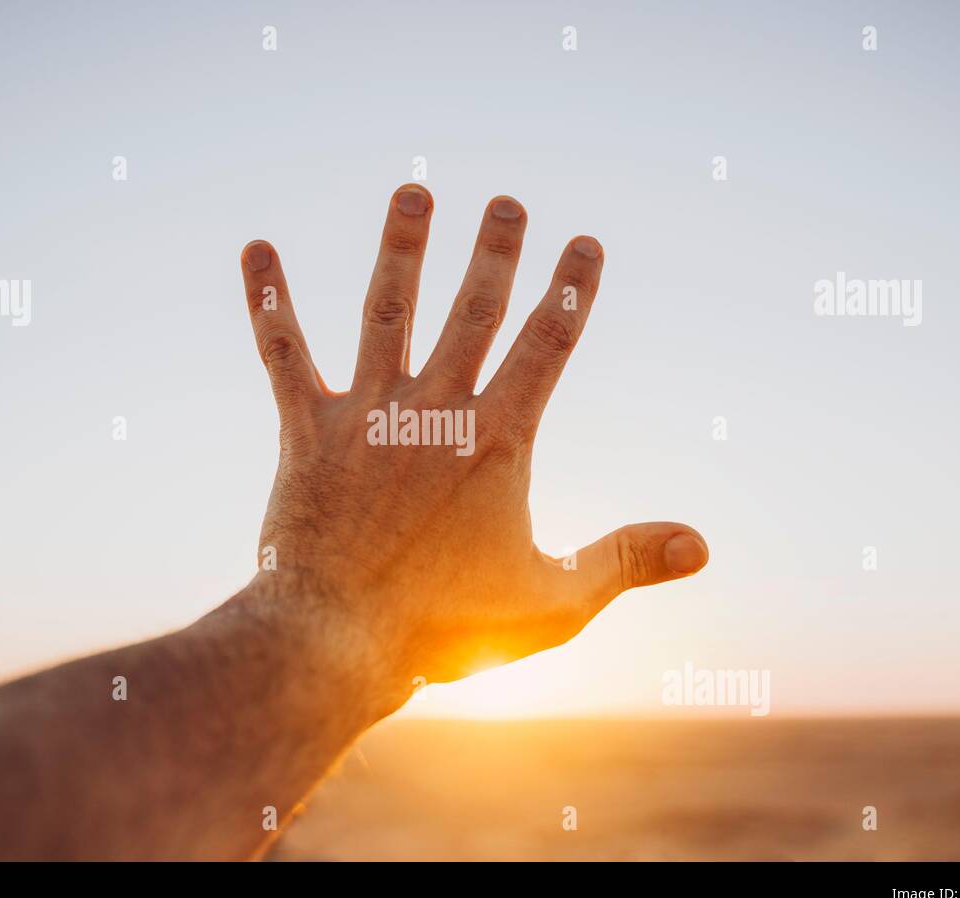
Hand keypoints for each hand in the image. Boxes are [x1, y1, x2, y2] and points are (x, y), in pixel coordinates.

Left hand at [239, 185, 707, 711]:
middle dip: (495, 252)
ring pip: (388, 311)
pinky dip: (272, 302)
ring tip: (413, 193)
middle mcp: (434, 411)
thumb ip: (625, 561)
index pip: (548, 345)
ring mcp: (367, 416)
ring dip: (402, 248)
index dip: (571, 290)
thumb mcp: (554, 603)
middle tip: (506, 202)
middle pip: (474, 311)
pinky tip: (259, 248)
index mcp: (497, 442)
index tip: (584, 242)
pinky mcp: (307, 432)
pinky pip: (285, 353)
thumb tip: (701, 546)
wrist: (336, 642)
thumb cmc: (446, 631)